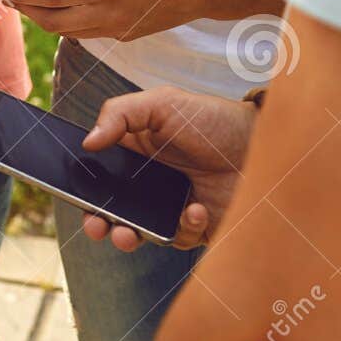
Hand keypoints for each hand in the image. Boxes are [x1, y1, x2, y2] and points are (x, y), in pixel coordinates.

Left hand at [0, 0, 215, 39]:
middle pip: (53, 22)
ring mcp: (118, 30)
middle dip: (25, 10)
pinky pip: (85, 32)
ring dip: (42, 18)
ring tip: (23, 0)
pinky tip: (57, 6)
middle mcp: (110, 16)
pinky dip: (65, 21)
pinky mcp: (124, 34)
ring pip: (67, 32)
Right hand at [76, 86, 254, 250]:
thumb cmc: (214, 120)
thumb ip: (119, 114)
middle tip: (96, 226)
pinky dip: (183, 226)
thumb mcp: (164, 103)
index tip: (75, 196)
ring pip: (140, 232)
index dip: (84, 187)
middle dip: (100, 222)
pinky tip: (195, 208)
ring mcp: (172, 206)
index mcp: (136, 152)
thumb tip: (87, 142)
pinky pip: (179, 237)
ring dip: (130, 235)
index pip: (101, 174)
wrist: (266, 145)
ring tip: (128, 233)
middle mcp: (151, 182)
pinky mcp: (196, 226)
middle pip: (113, 209)